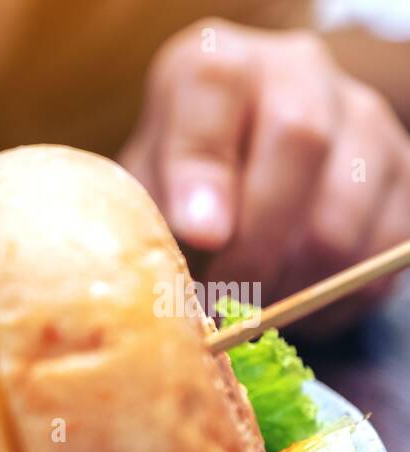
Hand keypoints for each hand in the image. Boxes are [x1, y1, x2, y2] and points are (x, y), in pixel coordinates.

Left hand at [120, 19, 409, 336]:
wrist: (227, 190)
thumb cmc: (173, 194)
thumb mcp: (144, 192)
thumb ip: (159, 209)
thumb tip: (204, 235)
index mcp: (215, 66)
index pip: (215, 85)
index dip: (204, 167)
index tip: (199, 235)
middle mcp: (296, 72)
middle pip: (301, 140)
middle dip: (256, 243)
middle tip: (223, 300)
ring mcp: (361, 117)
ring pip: (346, 207)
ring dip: (296, 281)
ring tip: (253, 309)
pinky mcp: (402, 172)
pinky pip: (384, 249)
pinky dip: (337, 295)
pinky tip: (296, 304)